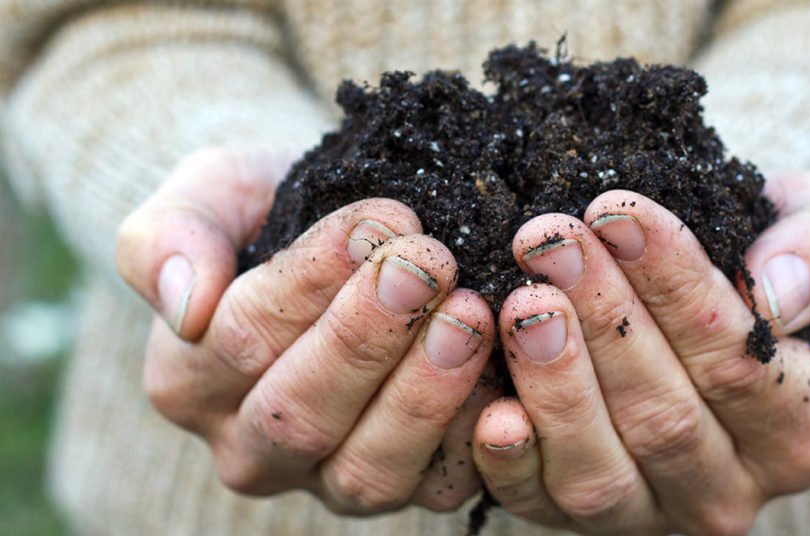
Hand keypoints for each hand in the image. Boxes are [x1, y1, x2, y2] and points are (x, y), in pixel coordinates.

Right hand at [116, 147, 500, 513]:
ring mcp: (330, 478)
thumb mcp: (208, 195)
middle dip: (369, 338)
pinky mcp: (406, 485)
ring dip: (424, 393)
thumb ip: (168, 237)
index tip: (377, 222)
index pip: (240, 339)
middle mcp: (253, 448)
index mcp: (188, 380)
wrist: (339, 238)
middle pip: (300, 415)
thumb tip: (183, 303)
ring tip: (470, 315)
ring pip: (367, 469)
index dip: (310, 283)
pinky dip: (473, 436)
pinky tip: (505, 375)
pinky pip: (438, 484)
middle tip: (428, 267)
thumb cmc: (271, 211)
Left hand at [471, 171, 809, 534]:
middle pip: (664, 415)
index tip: (619, 212)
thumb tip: (778, 295)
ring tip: (523, 300)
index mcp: (799, 428)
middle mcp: (728, 491)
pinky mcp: (570, 518)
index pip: (738, 361)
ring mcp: (647, 513)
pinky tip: (490, 404)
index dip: (675, 285)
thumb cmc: (748, 263)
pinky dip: (510, 460)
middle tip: (549, 241)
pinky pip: (536, 503)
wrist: (690, 304)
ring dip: (556, 382)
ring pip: (600, 470)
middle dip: (602, 320)